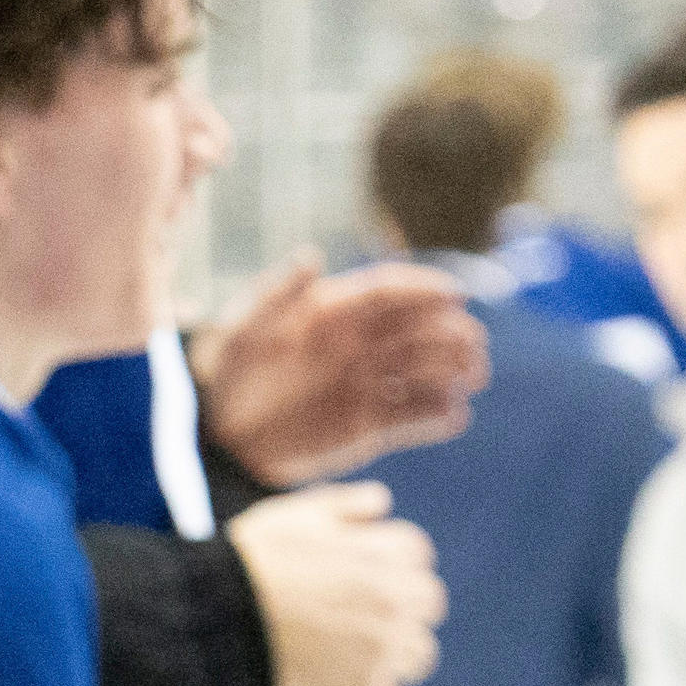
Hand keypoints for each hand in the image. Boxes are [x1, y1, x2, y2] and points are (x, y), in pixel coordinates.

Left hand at [192, 257, 488, 483]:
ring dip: (455, 370)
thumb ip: (277, 294)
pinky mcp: (372, 424)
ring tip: (469, 375)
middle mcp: (362, 343)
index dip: (425, 288)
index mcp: (336, 311)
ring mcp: (370, 383)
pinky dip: (439, 414)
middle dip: (452, 332)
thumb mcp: (243, 328)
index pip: (391, 290)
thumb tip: (312, 256)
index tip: (455, 293)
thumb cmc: (226, 369)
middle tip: (470, 342)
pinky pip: (417, 418)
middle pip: (422, 329)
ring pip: (429, 371)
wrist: (216, 430)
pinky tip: (450, 413)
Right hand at [230, 480, 445, 685]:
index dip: (384, 562)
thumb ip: (346, 504)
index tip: (352, 573)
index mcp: (386, 558)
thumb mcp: (295, 514)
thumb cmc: (251, 563)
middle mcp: (396, 605)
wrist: (212, 622)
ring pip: (417, 657)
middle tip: (352, 614)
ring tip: (342, 652)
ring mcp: (383, 654)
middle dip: (399, 608)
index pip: (416, 557)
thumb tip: (382, 503)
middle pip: (427, 607)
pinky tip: (329, 681)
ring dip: (390, 654)